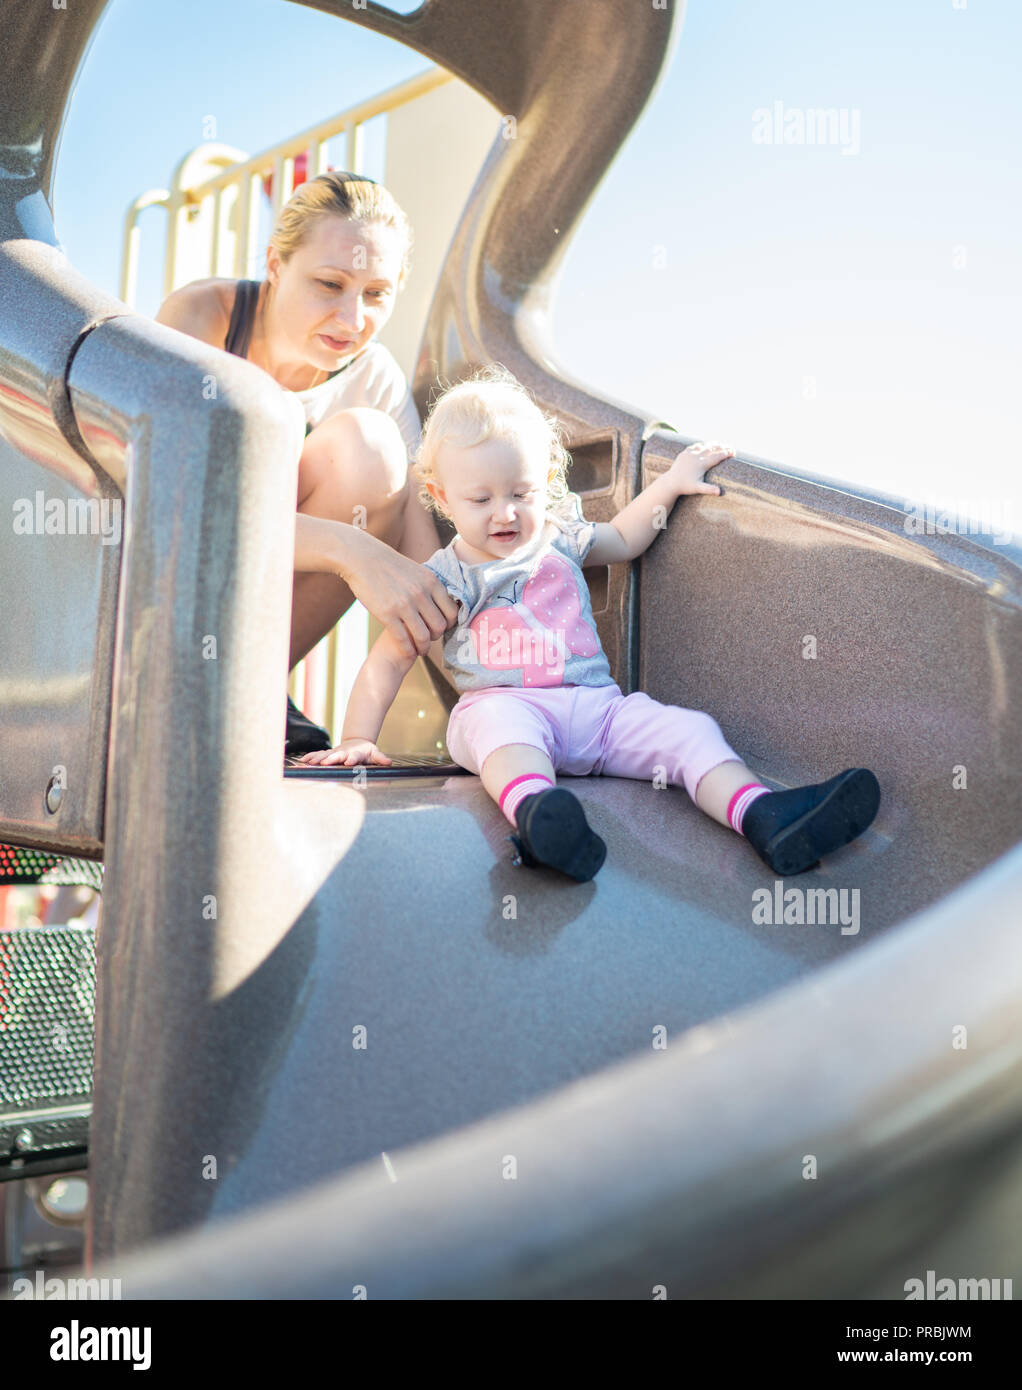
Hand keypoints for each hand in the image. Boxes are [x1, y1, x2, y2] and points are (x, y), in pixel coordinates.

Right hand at [299, 737, 392, 766]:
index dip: (352, 759)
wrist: (357, 743)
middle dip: (331, 759)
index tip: (348, 762)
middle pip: (337, 755)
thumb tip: (388, 762)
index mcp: (355, 753)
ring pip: (325, 755)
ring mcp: (335, 753)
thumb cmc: (366, 751)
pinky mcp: (328, 754)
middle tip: (325, 763)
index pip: (354, 756)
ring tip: (309, 763)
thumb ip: (380, 758)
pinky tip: (302, 761)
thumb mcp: (374, 754)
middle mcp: (343, 753)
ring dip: (317, 758)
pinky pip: (318, 755)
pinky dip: (310, 757)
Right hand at [338, 526, 458, 661]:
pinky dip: (408, 650)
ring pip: (423, 636)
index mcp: (432, 582)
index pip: (452, 612)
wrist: (363, 558)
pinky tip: (407, 651)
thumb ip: (431, 588)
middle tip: (429, 639)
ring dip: (424, 648)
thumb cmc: (390, 566)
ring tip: (420, 649)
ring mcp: (404, 605)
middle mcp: (421, 594)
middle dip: (436, 637)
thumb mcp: (418, 571)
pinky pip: (403, 640)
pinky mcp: (387, 614)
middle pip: (440, 627)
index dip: (449, 625)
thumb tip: (444, 604)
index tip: (442, 628)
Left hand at [668, 441, 733, 495]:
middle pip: (712, 449)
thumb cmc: (685, 486)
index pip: (717, 456)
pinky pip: (695, 446)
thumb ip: (709, 489)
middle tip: (730, 447)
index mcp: (701, 464)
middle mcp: (696, 456)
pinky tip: (705, 445)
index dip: (726, 453)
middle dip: (722, 447)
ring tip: (720, 444)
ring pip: (704, 445)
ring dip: (713, 444)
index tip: (733, 452)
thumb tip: (720, 492)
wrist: (670, 482)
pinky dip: (702, 445)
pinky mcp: (684, 453)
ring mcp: (690, 454)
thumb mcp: (697, 488)